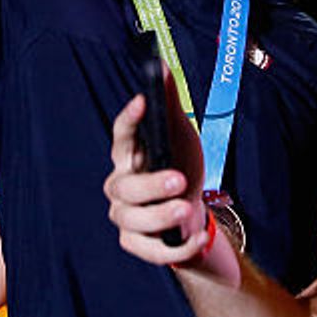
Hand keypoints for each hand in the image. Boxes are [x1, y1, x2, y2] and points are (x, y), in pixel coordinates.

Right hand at [104, 83, 210, 267]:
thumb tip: (162, 66)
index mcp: (128, 155)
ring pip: (132, 220)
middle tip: (178, 179)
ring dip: (160, 216)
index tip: (141, 102)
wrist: (192, 211)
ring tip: (186, 208)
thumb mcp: (181, 134)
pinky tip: (196, 234)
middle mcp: (120, 185)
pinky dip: (175, 246)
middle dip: (150, 184)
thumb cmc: (181, 165)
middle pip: (124, 186)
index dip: (129, 119)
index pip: (121, 136)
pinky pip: (150, 250)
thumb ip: (169, 104)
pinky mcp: (136, 243)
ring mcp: (125, 216)